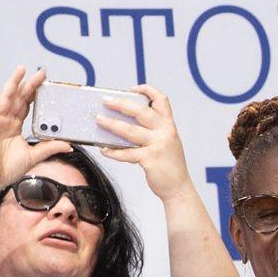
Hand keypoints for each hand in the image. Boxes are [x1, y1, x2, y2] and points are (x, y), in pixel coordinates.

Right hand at [0, 67, 71, 192]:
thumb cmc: (7, 169)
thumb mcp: (34, 156)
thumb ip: (49, 148)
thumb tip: (69, 145)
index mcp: (15, 126)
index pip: (27, 105)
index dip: (35, 93)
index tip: (45, 81)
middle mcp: (5, 121)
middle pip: (19, 98)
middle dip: (29, 84)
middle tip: (40, 71)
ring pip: (5, 99)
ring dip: (12, 84)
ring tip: (20, 70)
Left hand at [95, 85, 193, 201]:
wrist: (178, 187)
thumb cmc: (169, 166)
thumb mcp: (167, 143)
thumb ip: (153, 132)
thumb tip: (125, 124)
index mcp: (169, 127)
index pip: (162, 101)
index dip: (148, 91)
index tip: (133, 89)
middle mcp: (166, 133)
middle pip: (142, 112)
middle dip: (121, 104)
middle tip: (106, 100)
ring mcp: (158, 146)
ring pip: (130, 131)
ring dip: (111, 124)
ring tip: (98, 120)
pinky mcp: (150, 160)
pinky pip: (127, 153)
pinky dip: (113, 152)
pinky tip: (104, 150)